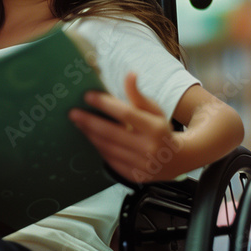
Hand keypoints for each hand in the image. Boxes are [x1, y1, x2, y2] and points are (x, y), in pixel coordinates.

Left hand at [68, 73, 183, 182]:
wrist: (177, 159)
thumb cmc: (161, 129)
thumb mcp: (154, 110)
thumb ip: (138, 94)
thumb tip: (130, 74)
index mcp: (155, 128)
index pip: (126, 114)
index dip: (105, 104)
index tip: (88, 95)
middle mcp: (149, 148)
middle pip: (112, 133)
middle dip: (89, 122)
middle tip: (73, 113)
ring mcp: (141, 164)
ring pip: (108, 148)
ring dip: (90, 135)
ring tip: (78, 123)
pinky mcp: (134, 176)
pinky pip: (110, 160)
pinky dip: (98, 147)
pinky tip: (90, 137)